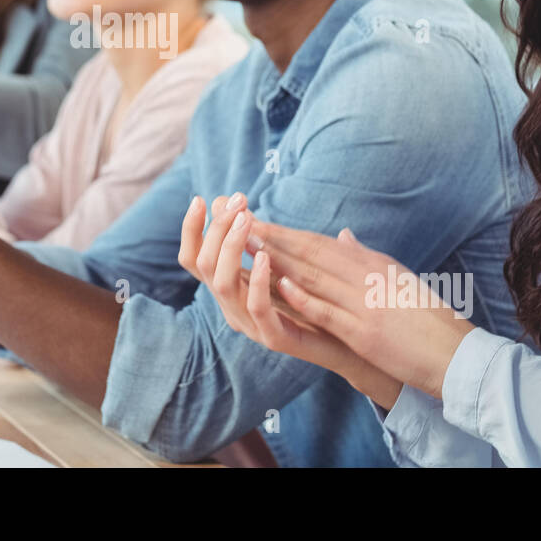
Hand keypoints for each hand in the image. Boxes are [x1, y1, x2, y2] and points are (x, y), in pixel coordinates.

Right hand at [178, 196, 402, 406]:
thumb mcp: (283, 259)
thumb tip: (231, 199)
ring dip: (231, 248)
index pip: (194, 258)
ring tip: (246, 221)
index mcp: (232, 287)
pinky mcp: (275, 337)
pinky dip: (256, 280)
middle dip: (216, 229)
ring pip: (222, 285)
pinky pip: (256, 308)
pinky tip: (264, 256)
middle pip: (204, 265)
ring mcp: (251, 323)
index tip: (201, 200)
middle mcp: (233, 305)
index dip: (191, 229)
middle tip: (238, 204)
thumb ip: (258, 235)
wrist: (349, 341)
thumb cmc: (315, 297)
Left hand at [245, 218, 476, 400]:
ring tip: (250, 245)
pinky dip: (305, 297)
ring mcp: (365, 303)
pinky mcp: (366, 331)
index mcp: (373, 264)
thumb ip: (365, 258)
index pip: (322, 243)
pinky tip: (282, 285)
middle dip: (275, 238)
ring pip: (315, 276)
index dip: (288, 232)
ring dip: (279, 259)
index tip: (260, 221)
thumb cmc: (427, 318)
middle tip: (242, 223)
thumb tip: (343, 237)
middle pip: (312, 253)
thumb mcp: (396, 278)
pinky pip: (330, 311)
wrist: (457, 353)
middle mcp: (367, 276)